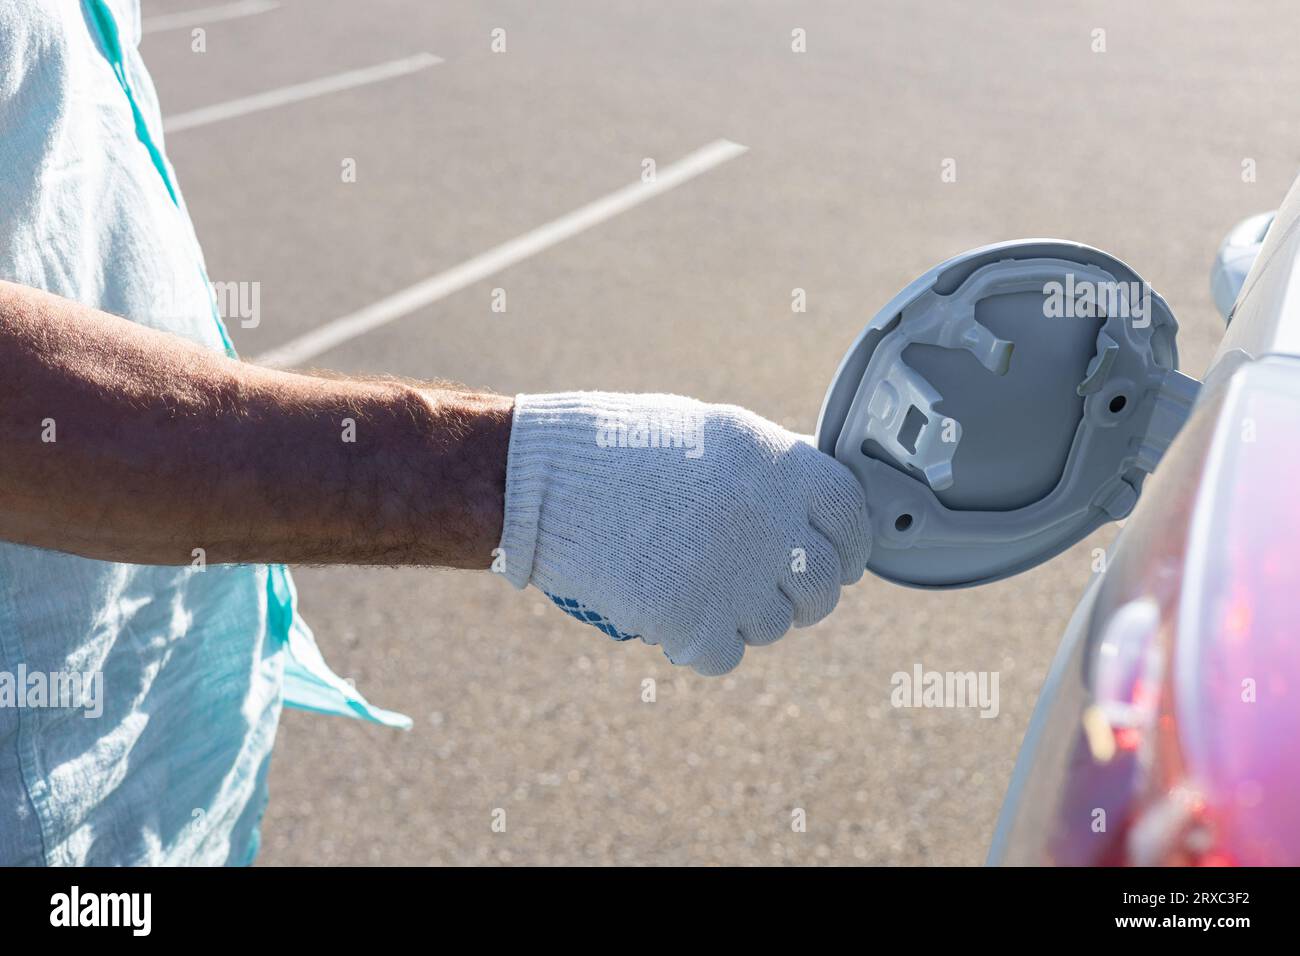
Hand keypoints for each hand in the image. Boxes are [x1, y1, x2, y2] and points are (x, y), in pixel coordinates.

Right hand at [495, 392, 870, 673]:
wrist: (542, 477)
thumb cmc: (621, 448)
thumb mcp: (713, 434)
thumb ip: (773, 470)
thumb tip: (822, 506)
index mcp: (779, 467)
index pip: (852, 520)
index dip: (849, 546)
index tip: (838, 560)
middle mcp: (769, 520)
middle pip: (822, 585)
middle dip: (802, 594)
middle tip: (768, 589)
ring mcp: (733, 574)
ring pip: (775, 625)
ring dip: (747, 617)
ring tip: (704, 590)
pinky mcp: (692, 619)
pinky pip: (726, 654)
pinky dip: (704, 644)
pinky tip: (676, 616)